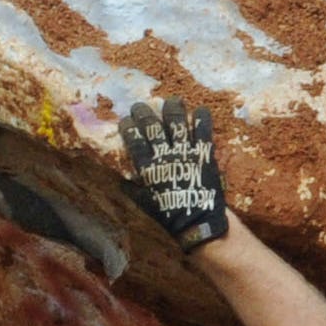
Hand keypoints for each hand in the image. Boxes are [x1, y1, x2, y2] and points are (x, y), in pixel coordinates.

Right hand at [114, 99, 227, 248]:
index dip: (128, 127)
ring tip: (171, 101)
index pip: (134, 141)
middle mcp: (165, 156)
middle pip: (152, 127)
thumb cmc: (170, 216)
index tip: (125, 120)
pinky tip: (200, 110)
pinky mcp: (205, 154)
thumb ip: (133, 189)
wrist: (199, 223)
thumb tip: (120, 180)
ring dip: (172, 109)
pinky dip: (202, 118)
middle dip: (144, 113)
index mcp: (148, 168)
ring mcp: (186, 153)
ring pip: (177, 123)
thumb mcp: (145, 204)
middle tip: (140, 106)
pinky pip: (203, 130)